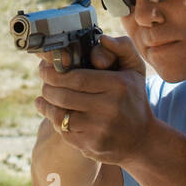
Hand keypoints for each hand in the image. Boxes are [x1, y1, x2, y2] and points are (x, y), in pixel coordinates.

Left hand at [34, 34, 150, 164]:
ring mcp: (100, 130)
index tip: (45, 69)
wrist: (142, 141)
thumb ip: (121, 48)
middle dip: (47, 87)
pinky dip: (54, 120)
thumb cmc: (134, 99)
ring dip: (46, 105)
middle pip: (64, 95)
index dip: (55, 73)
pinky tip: (52, 113)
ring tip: (43, 97)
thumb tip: (102, 39)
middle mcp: (110, 108)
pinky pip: (64, 131)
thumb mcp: (135, 70)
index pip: (77, 78)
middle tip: (44, 81)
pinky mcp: (92, 147)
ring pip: (60, 115)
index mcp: (118, 86)